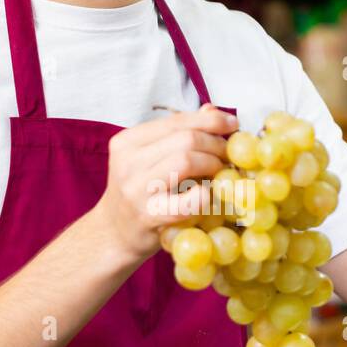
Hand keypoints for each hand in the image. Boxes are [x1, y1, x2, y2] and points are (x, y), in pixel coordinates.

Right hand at [93, 104, 237, 263]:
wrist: (113, 234)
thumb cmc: (138, 195)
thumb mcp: (150, 159)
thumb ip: (177, 135)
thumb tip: (212, 111)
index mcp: (127, 142)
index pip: (176, 121)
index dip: (209, 120)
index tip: (232, 124)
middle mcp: (128, 162)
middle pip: (185, 139)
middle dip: (216, 143)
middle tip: (229, 154)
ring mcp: (137, 189)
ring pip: (186, 161)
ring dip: (212, 164)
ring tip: (220, 172)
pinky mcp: (150, 215)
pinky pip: (188, 199)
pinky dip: (205, 194)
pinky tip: (208, 194)